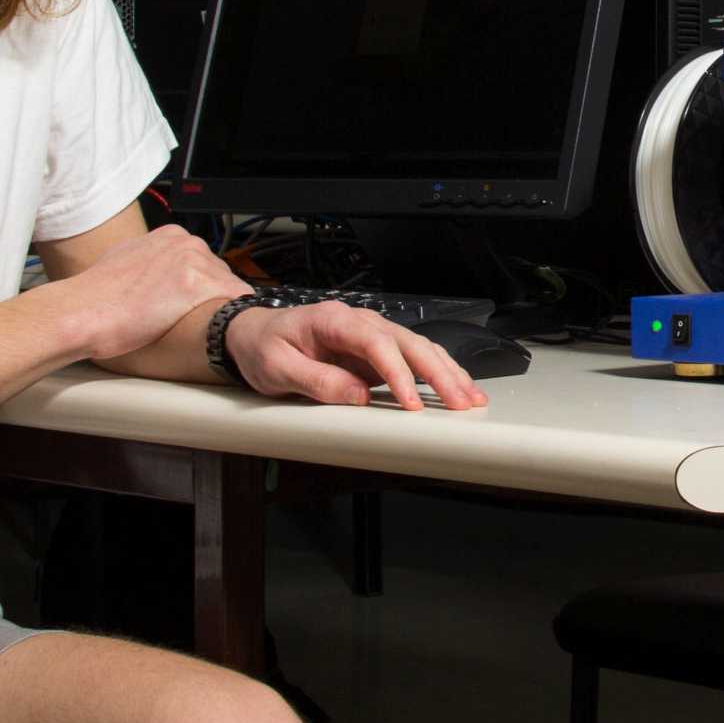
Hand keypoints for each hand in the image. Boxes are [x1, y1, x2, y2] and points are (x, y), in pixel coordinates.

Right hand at [62, 223, 245, 360]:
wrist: (81, 312)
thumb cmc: (95, 297)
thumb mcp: (125, 262)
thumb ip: (149, 262)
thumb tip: (156, 275)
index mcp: (169, 235)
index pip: (205, 261)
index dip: (205, 287)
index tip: (202, 304)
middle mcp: (184, 242)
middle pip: (220, 272)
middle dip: (215, 297)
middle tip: (207, 321)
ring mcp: (193, 260)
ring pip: (230, 287)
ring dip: (225, 309)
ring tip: (214, 331)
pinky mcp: (197, 284)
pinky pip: (236, 300)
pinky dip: (234, 318)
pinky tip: (227, 333)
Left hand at [224, 301, 488, 412]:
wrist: (254, 334)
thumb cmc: (264, 348)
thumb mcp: (277, 368)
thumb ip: (316, 380)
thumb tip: (357, 395)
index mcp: (333, 321)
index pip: (376, 343)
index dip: (397, 373)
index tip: (409, 401)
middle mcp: (359, 321)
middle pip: (409, 343)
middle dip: (439, 373)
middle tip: (459, 402)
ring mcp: (371, 334)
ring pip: (419, 348)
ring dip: (447, 372)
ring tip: (470, 397)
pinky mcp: (376, 351)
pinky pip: (413, 358)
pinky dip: (439, 371)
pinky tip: (457, 386)